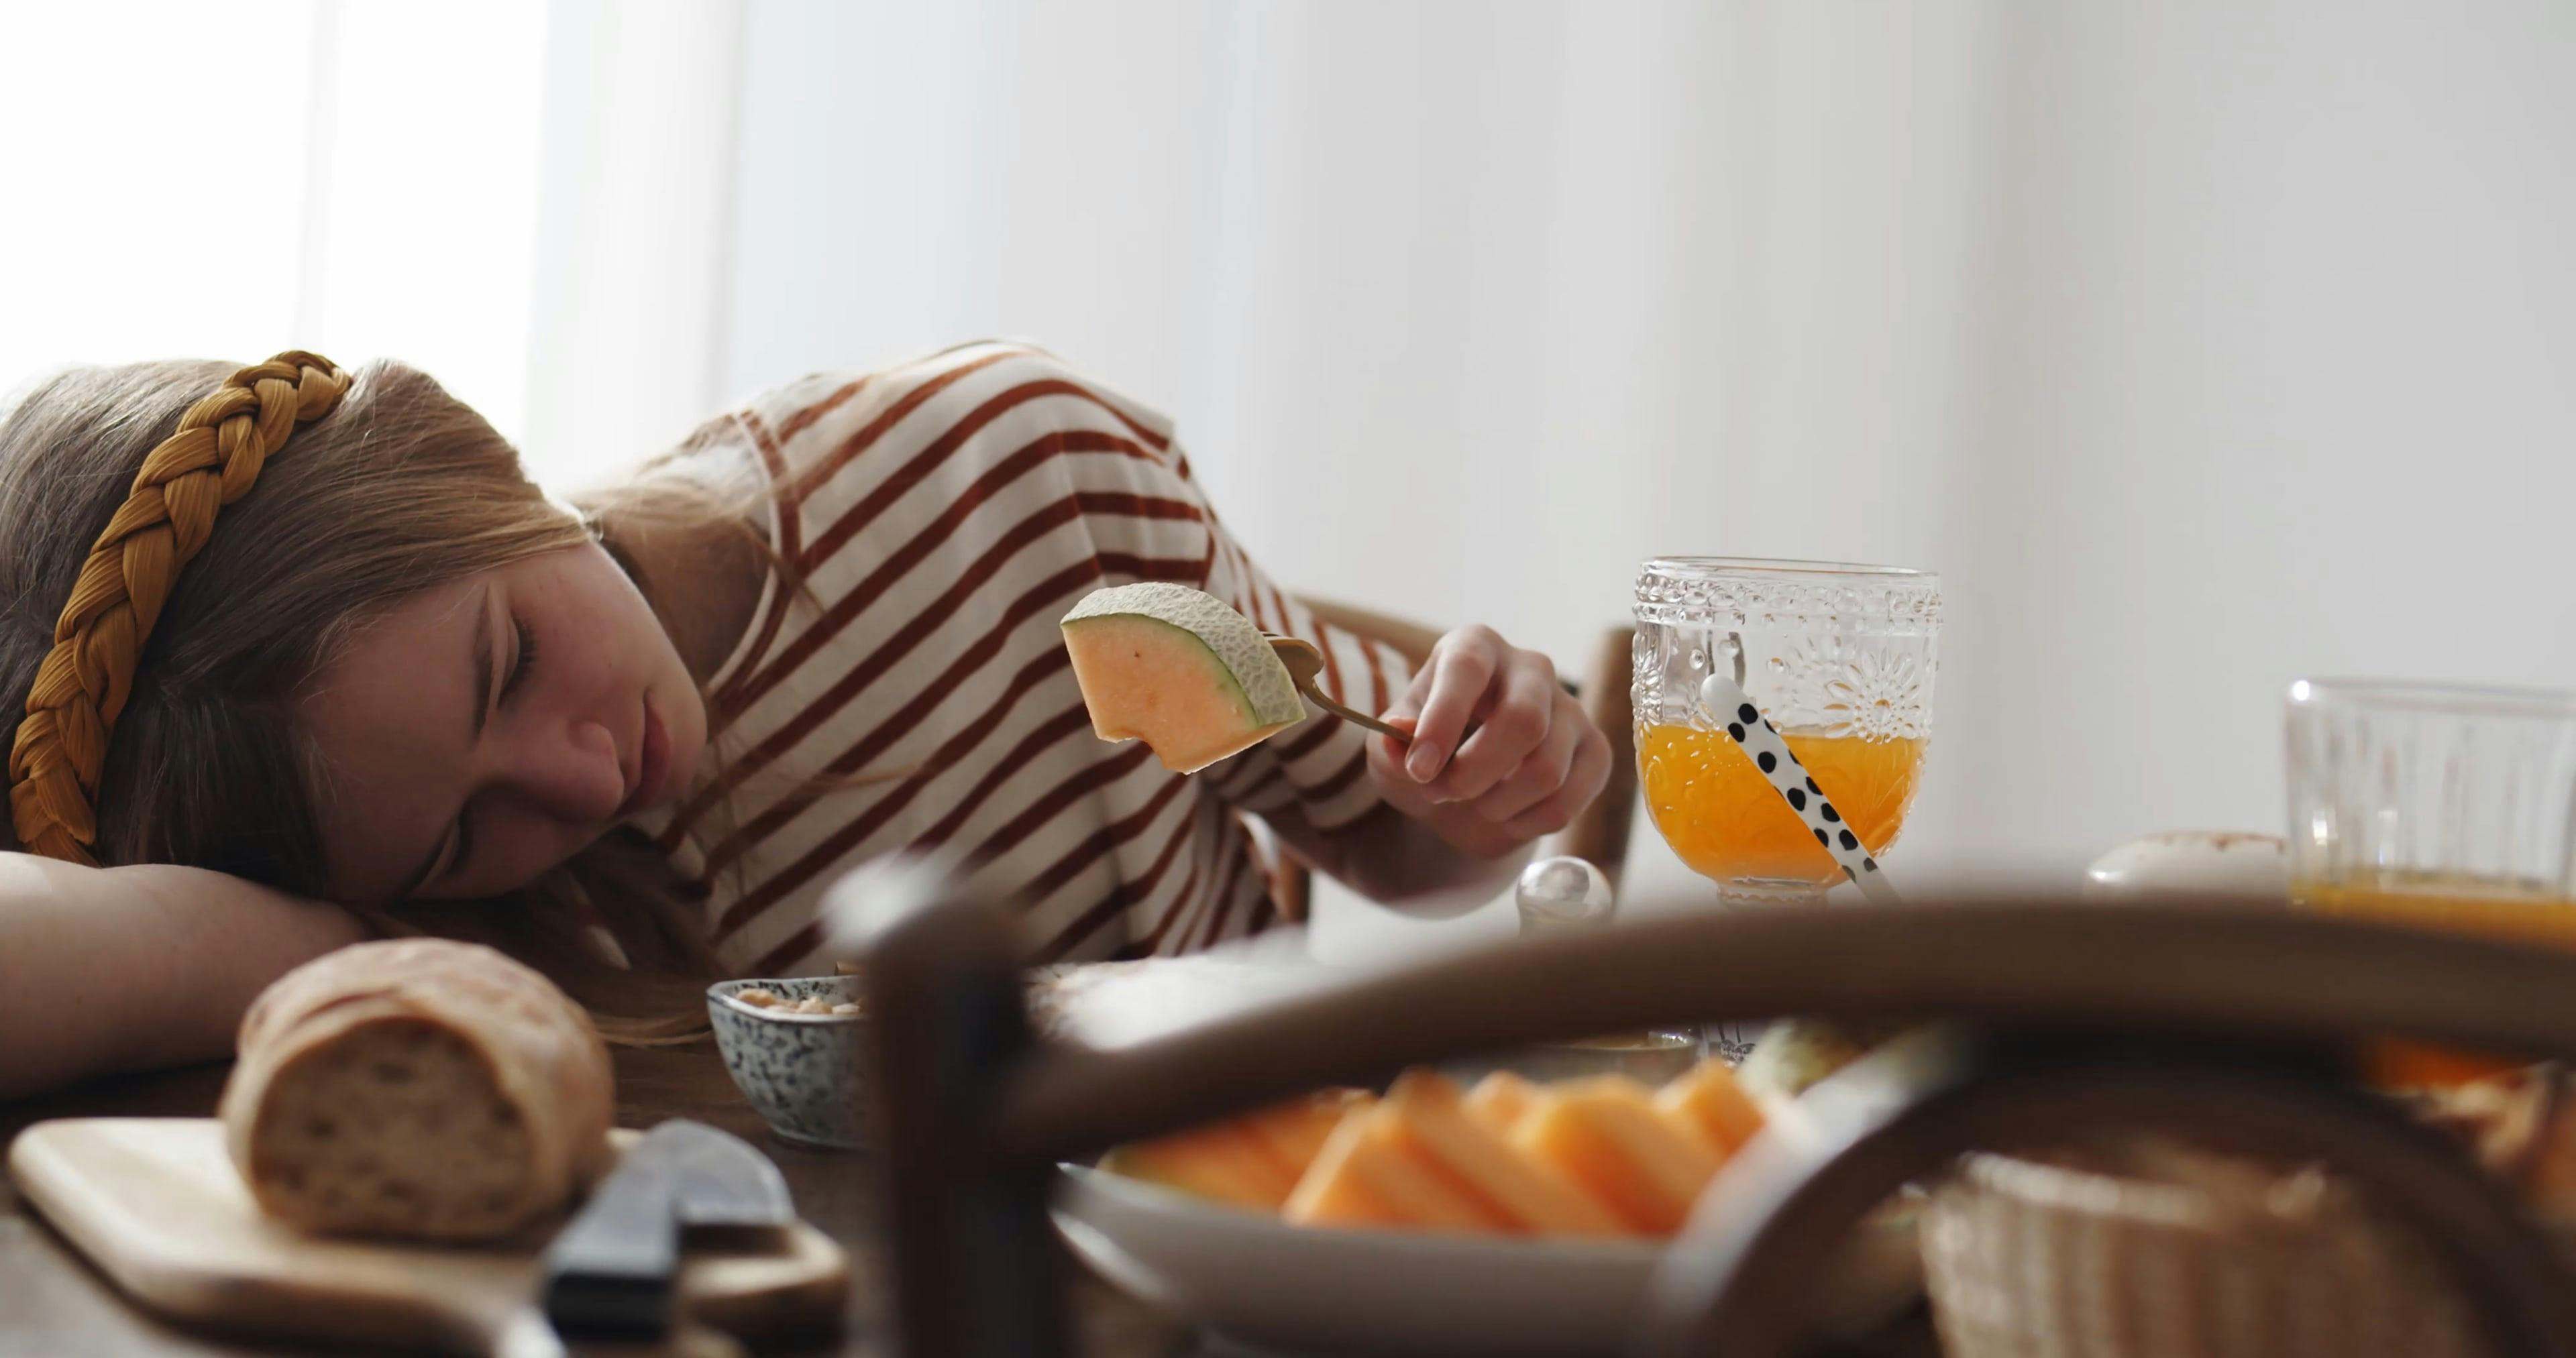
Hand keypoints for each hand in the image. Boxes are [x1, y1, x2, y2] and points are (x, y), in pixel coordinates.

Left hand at [1367, 625, 1611, 849]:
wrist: (1465, 791)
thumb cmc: (1426, 756)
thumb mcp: (1391, 752)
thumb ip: (1390, 744)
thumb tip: (1404, 734)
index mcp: (1474, 647)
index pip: (1467, 667)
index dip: (1443, 719)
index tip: (1419, 769)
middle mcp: (1530, 667)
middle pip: (1524, 719)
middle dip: (1475, 772)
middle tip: (1443, 792)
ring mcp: (1570, 708)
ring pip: (1547, 769)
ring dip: (1497, 805)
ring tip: (1474, 803)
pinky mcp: (1594, 751)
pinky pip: (1567, 801)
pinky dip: (1527, 824)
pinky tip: (1507, 816)